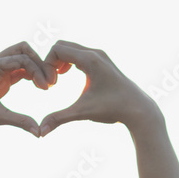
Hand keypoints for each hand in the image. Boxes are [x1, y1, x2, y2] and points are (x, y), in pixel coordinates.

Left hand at [0, 42, 53, 140]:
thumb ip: (20, 121)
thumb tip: (39, 133)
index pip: (21, 58)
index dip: (37, 71)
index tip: (47, 89)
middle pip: (22, 50)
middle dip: (38, 63)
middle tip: (50, 81)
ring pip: (21, 58)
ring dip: (35, 68)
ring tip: (46, 86)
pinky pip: (18, 69)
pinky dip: (30, 74)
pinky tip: (39, 86)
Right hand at [38, 40, 164, 135]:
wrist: (137, 108)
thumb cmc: (112, 109)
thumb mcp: (83, 113)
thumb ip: (60, 119)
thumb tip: (41, 132)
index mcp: (90, 60)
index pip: (58, 49)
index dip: (48, 65)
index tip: (51, 85)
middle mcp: (95, 53)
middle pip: (63, 45)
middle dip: (52, 62)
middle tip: (51, 82)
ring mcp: (100, 55)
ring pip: (71, 48)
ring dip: (60, 61)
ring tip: (58, 80)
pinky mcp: (103, 60)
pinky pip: (79, 53)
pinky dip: (69, 62)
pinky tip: (68, 76)